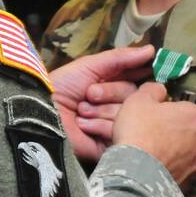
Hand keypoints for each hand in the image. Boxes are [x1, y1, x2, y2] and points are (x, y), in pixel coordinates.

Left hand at [51, 45, 154, 163]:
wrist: (43, 113)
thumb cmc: (62, 87)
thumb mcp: (90, 66)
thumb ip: (121, 58)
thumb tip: (152, 49)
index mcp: (113, 86)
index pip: (137, 79)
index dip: (140, 73)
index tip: (149, 66)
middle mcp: (116, 106)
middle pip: (134, 96)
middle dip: (111, 92)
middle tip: (90, 94)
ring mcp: (114, 127)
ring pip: (129, 114)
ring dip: (102, 110)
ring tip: (81, 112)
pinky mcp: (109, 146)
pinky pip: (121, 134)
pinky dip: (101, 127)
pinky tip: (84, 127)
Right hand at [112, 82, 195, 186]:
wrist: (136, 171)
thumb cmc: (139, 130)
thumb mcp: (139, 99)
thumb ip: (153, 89)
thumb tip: (161, 90)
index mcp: (195, 114)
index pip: (181, 108)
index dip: (164, 113)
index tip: (150, 119)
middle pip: (187, 131)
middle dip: (173, 133)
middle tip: (151, 137)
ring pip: (186, 152)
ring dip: (175, 152)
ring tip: (153, 156)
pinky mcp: (192, 182)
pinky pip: (181, 171)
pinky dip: (172, 169)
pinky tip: (157, 170)